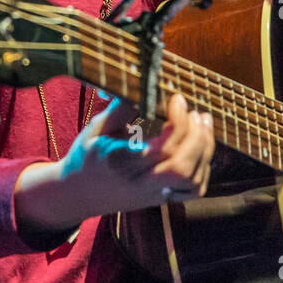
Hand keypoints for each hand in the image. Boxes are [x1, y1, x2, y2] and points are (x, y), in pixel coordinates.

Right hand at [54, 92, 215, 220]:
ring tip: (202, 121)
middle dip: (198, 138)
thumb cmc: (87, 155)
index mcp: (120, 162)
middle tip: (195, 112)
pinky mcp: (162, 199)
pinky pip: (193, 189)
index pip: (162, 149)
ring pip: (192, 181)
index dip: (179, 122)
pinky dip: (204, 165)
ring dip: (204, 148)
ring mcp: (153, 195)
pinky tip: (200, 144)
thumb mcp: (97, 128)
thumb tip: (145, 82)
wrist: (78, 194)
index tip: (177, 98)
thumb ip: (121, 108)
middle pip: (182, 169)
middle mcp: (139, 183)